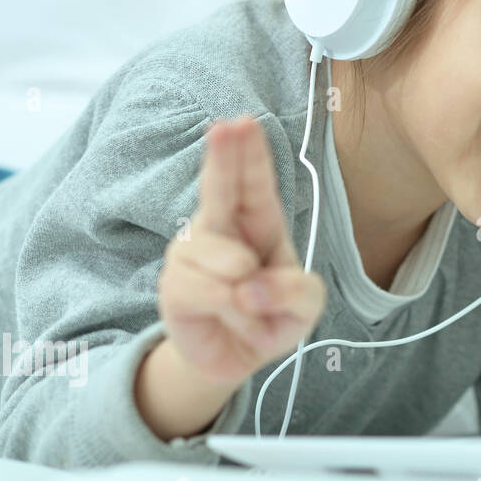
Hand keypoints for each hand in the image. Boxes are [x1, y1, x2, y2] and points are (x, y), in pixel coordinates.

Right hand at [157, 115, 326, 386]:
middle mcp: (220, 230)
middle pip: (218, 189)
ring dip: (248, 290)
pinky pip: (205, 292)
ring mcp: (191, 257)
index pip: (253, 182)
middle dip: (222, 159)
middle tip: (223, 129)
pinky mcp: (173, 288)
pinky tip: (236, 318)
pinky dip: (232, 312)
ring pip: (220, 258)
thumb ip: (296, 292)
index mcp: (258, 222)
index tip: (242, 123)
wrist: (237, 357)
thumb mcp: (306, 306)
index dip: (248, 153)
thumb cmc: (273, 314)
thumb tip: (249, 287)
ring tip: (253, 308)